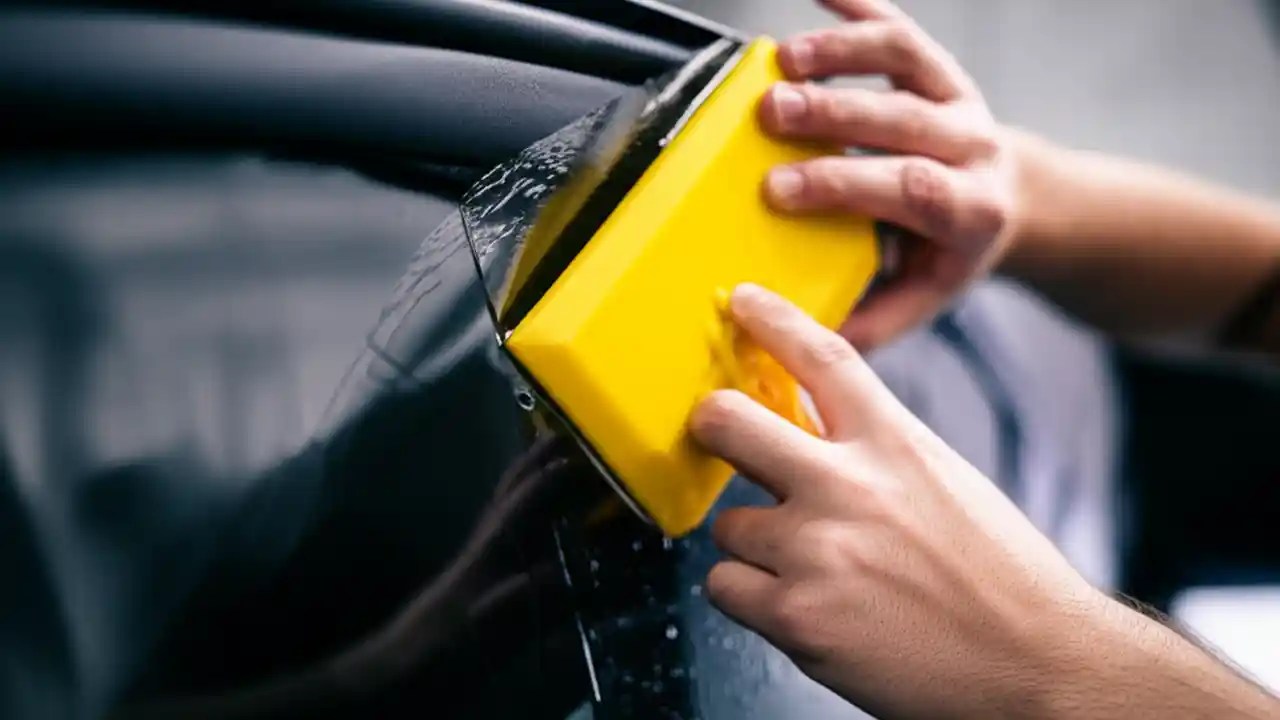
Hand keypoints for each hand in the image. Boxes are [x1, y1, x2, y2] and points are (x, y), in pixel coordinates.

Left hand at [690, 284, 1101, 719]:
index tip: (743, 302)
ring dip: (754, 546)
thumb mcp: (946, 484)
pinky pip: (725, 586)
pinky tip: (798, 607)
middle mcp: (848, 486)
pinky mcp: (795, 615)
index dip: (773, 320)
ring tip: (809, 570)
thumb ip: (877, 455)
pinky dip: (749, 598)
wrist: (1041, 666)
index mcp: (896, 444)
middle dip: (710, 422)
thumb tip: (813, 438)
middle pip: (730, 421)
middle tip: (711, 428)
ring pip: (727, 524)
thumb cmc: (1004, 581)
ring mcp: (815, 550)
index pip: (821, 357)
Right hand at [762, 0, 1020, 348]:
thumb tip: (808, 336)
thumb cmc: (951, 252)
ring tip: (781, 59)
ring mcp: (955, 98)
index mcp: (967, 207)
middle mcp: (968, 144)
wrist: (1014, 201)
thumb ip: (875, 319)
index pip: (908, 188)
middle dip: (831, 115)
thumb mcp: (926, 297)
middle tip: (769, 113)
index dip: (844, 184)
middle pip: (901, 119)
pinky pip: (901, 28)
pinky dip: (860, 7)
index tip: (780, 191)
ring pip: (904, 61)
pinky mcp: (938, 66)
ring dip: (841, 53)